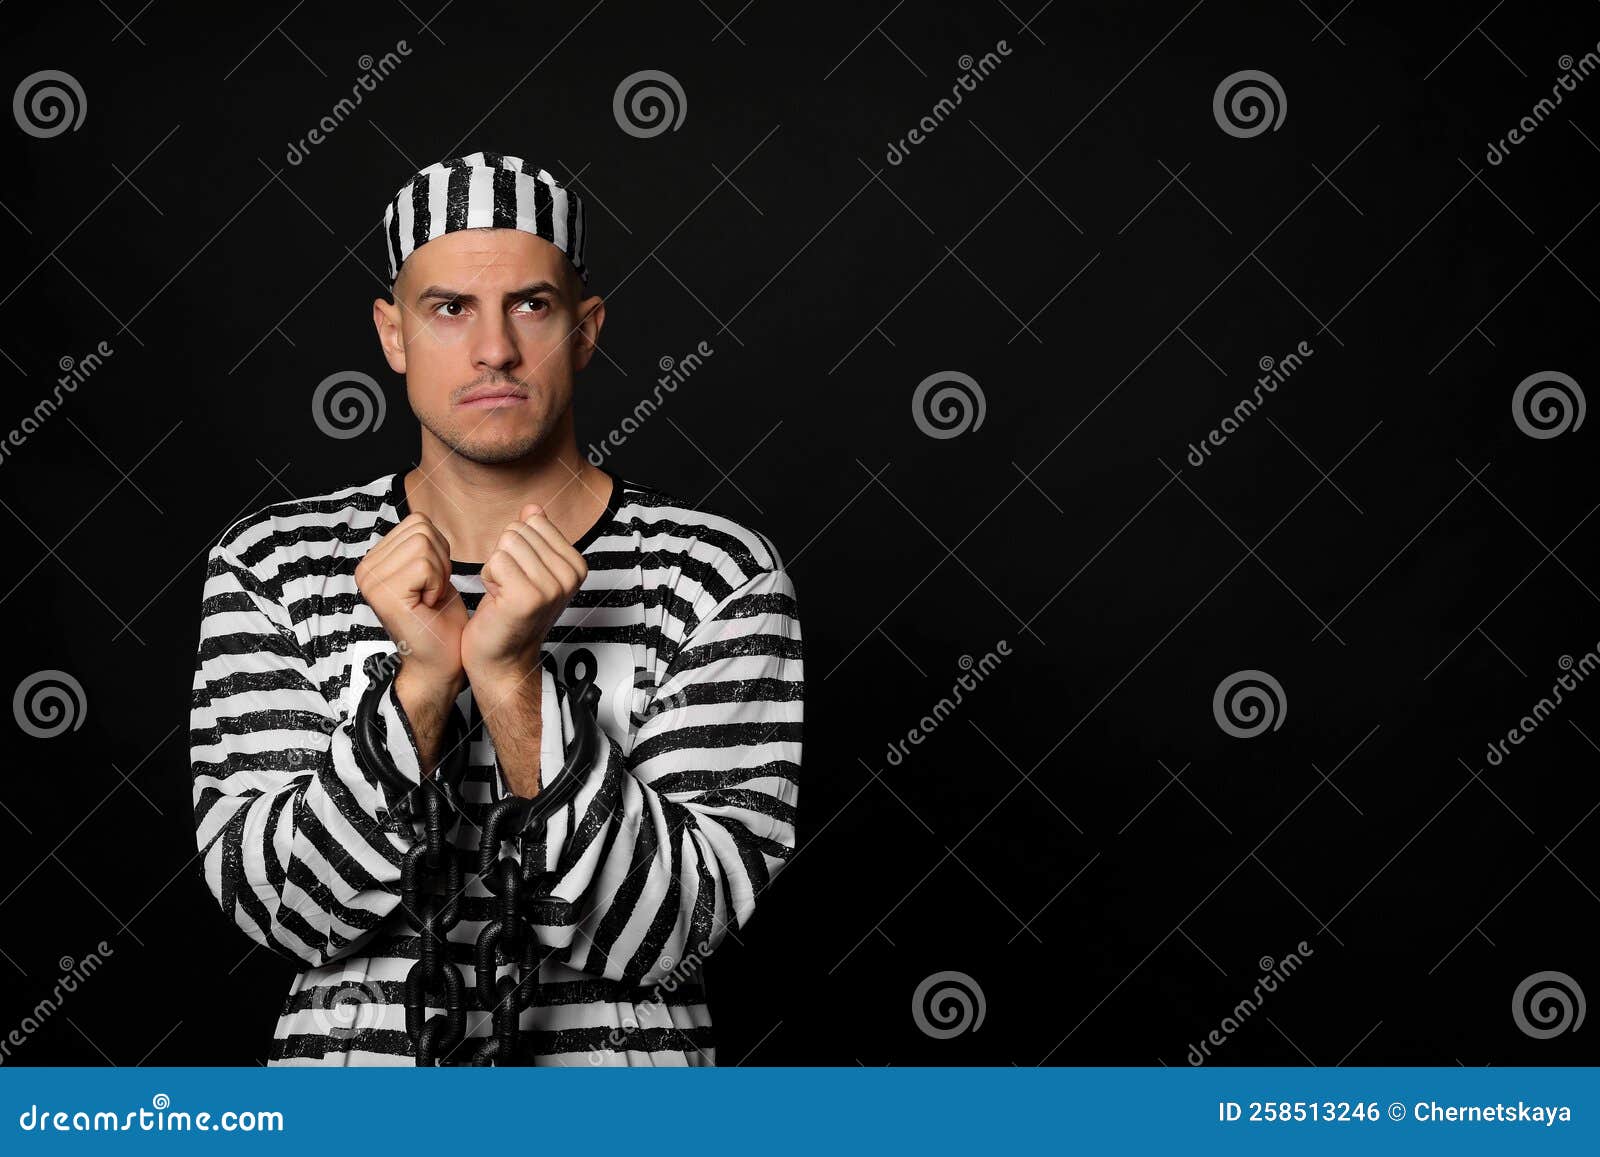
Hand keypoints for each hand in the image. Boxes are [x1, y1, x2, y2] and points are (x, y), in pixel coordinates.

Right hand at [354, 512, 467, 700]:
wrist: (440, 661)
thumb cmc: (439, 618)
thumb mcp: (429, 571)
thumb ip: (418, 544)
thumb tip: (421, 521)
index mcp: (374, 560)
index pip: (418, 522)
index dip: (439, 550)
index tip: (432, 582)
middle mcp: (365, 568)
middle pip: (421, 528)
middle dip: (441, 559)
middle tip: (433, 591)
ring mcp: (371, 581)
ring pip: (424, 543)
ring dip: (440, 572)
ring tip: (430, 598)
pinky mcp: (383, 594)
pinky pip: (425, 565)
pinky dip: (437, 584)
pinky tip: (427, 605)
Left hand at [461, 503, 587, 693]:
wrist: (501, 658)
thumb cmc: (511, 613)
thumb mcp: (530, 568)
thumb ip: (534, 535)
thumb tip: (533, 508)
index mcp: (576, 565)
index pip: (533, 521)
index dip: (517, 547)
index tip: (521, 576)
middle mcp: (569, 576)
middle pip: (518, 531)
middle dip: (505, 557)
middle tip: (510, 587)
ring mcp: (551, 588)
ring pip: (505, 544)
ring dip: (495, 569)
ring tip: (505, 594)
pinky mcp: (527, 598)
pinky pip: (495, 561)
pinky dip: (489, 580)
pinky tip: (498, 601)